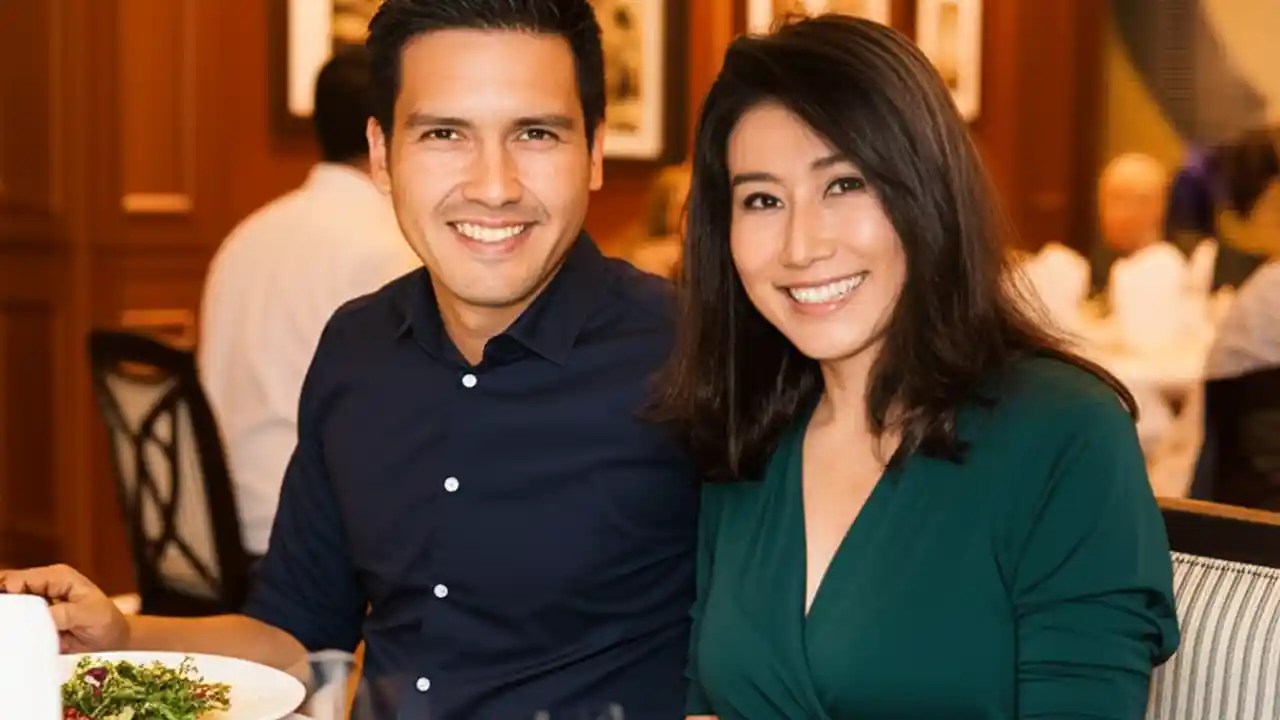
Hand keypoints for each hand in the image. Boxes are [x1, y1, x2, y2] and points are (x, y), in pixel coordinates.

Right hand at [0, 564, 129, 652]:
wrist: (112, 640)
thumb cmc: (106, 622)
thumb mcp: (90, 615)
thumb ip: (64, 614)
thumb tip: (39, 616)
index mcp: (57, 577)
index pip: (20, 579)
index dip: (7, 592)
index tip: (5, 610)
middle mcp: (42, 586)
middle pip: (8, 590)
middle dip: (4, 605)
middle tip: (5, 622)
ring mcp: (36, 603)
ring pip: (8, 606)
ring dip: (7, 617)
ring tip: (9, 630)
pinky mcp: (33, 620)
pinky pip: (14, 623)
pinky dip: (12, 629)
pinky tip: (13, 637)